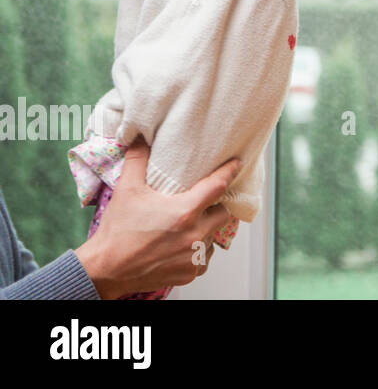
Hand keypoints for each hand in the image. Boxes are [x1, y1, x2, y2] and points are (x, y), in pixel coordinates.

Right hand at [74, 137, 241, 299]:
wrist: (106, 269)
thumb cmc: (117, 231)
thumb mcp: (127, 190)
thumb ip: (137, 160)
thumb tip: (141, 138)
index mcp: (185, 212)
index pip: (219, 186)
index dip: (229, 172)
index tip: (236, 164)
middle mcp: (195, 235)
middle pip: (223, 213)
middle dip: (218, 205)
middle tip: (206, 200)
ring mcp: (193, 256)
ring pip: (214, 236)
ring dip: (207, 228)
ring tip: (190, 223)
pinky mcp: (190, 273)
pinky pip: (203, 256)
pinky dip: (197, 249)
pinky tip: (183, 243)